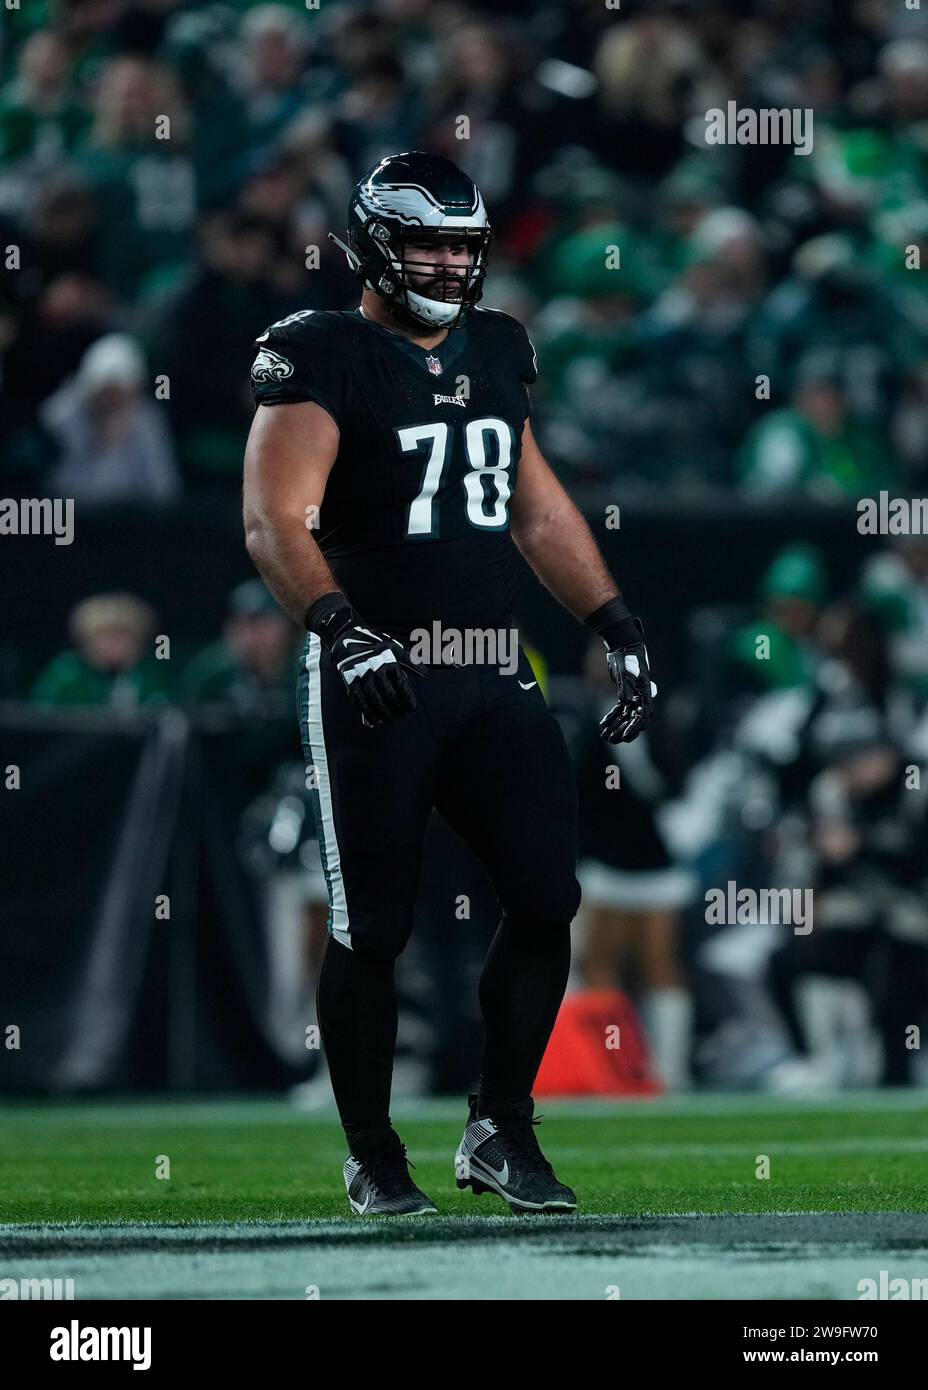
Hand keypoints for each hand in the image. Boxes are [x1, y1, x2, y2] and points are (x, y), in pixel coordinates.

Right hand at [328, 618, 420, 727]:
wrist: (346, 638)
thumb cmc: (375, 644)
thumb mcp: (394, 647)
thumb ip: (410, 662)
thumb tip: (426, 675)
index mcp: (388, 660)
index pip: (401, 684)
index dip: (407, 699)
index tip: (412, 709)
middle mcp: (375, 669)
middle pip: (389, 694)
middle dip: (397, 708)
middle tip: (402, 715)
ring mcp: (362, 676)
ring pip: (375, 700)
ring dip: (384, 713)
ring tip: (390, 720)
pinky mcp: (350, 682)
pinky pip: (360, 701)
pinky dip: (367, 712)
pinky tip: (374, 720)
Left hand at [599, 617, 656, 743]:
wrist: (623, 646)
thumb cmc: (627, 658)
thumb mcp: (625, 672)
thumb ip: (625, 688)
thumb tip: (624, 702)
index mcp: (645, 693)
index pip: (642, 716)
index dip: (634, 728)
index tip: (625, 737)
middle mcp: (641, 697)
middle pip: (634, 720)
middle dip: (623, 731)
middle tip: (611, 739)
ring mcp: (633, 696)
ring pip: (626, 717)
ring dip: (616, 726)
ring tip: (604, 736)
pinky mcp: (625, 694)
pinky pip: (619, 709)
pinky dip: (611, 716)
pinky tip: (602, 723)